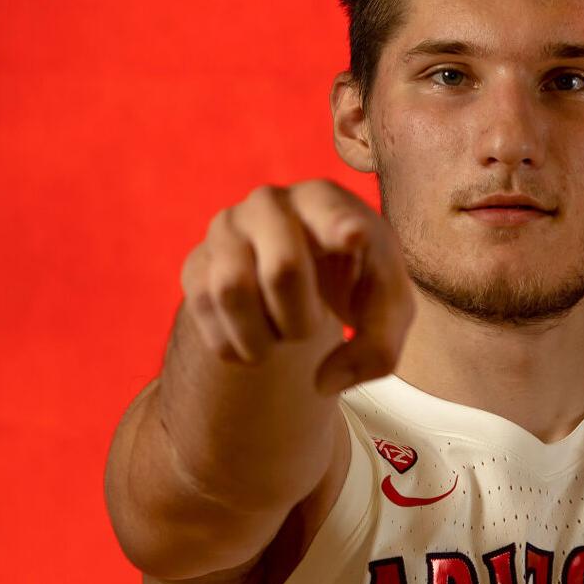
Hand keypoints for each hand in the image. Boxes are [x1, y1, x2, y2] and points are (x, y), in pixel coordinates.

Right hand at [180, 178, 415, 394]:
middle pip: (283, 270)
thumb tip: (324, 382)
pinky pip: (210, 319)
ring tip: (282, 327)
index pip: (330, 211)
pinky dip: (240, 348)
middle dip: (303, 320)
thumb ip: (378, 349)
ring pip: (233, 293)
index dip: (338, 225)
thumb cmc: (356, 281)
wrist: (303, 277)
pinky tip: (257, 333)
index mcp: (326, 201)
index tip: (353, 236)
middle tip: (315, 325)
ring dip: (267, 336)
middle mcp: (269, 203)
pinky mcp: (196, 265)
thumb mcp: (387, 311)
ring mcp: (225, 230)